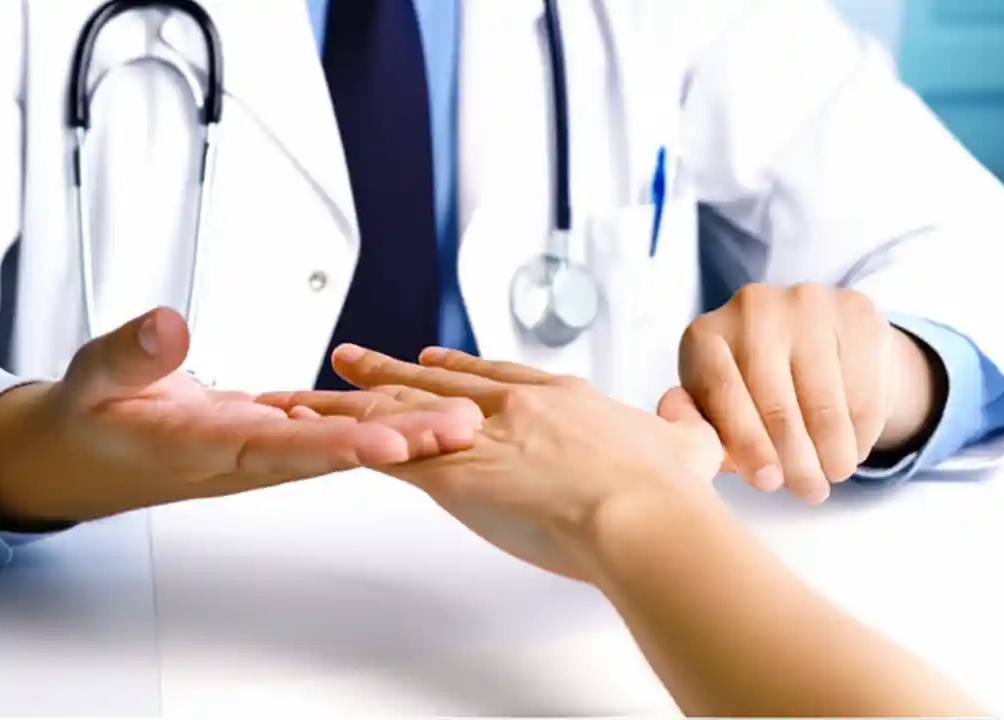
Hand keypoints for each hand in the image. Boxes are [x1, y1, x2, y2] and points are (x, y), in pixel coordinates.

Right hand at [0, 308, 482, 528]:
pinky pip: (324, 429)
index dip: (338, 448)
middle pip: (332, 452)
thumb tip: (171, 325)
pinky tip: (409, 412)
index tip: (390, 444)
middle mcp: (243, 458)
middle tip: (461, 432)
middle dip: (399, 443)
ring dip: (399, 434)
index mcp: (201, 449)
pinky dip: (367, 420)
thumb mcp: (91, 380)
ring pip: (338, 442)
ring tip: (459, 423)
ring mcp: (260, 451)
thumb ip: (131, 354)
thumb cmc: (88, 420)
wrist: (84, 457)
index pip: (280, 450)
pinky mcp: (265, 438)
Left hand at [290, 344, 725, 581]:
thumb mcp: (691, 448)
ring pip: (400, 412)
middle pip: (435, 383)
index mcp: (562, 398)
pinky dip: (349, 440)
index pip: (498, 376)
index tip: (434, 359)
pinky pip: (389, 454)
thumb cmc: (666, 491)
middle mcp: (514, 408)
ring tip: (312, 389)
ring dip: (354, 401)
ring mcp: (481, 437)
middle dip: (390, 371)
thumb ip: (686, 428)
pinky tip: (321, 433)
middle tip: (353, 357)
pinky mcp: (455, 475)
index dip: (461, 367)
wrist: (643, 516)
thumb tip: (691, 418)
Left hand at [677, 283, 945, 503]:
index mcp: (705, 335)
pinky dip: (861, 428)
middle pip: (776, 401)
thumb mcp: (717, 404)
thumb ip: (702, 430)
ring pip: (824, 400)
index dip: (746, 445)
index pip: (723, 394)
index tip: (767, 484)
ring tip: (834, 475)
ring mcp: (806, 303)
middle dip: (795, 459)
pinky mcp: (855, 311)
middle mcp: (752, 308)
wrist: (812, 335)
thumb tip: (693, 450)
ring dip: (832, 450)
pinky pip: (862, 386)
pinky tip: (854, 448)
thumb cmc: (749, 387)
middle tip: (810, 493)